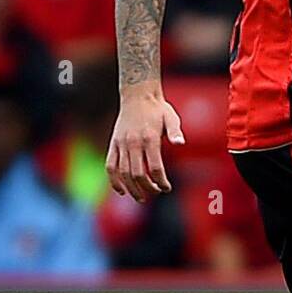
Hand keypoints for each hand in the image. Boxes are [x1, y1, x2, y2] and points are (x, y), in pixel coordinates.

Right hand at [106, 85, 185, 202]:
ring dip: (132, 189)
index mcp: (149, 138)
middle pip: (138, 174)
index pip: (154, 168)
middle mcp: (133, 142)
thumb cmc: (158, 108)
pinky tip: (121, 191)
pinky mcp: (113, 144)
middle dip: (147, 188)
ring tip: (141, 198)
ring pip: (123, 173)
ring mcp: (121, 144)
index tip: (166, 188)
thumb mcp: (171, 117)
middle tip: (156, 193)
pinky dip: (113, 180)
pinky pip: (110, 166)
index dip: (161, 182)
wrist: (137, 95)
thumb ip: (175, 131)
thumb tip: (181, 143)